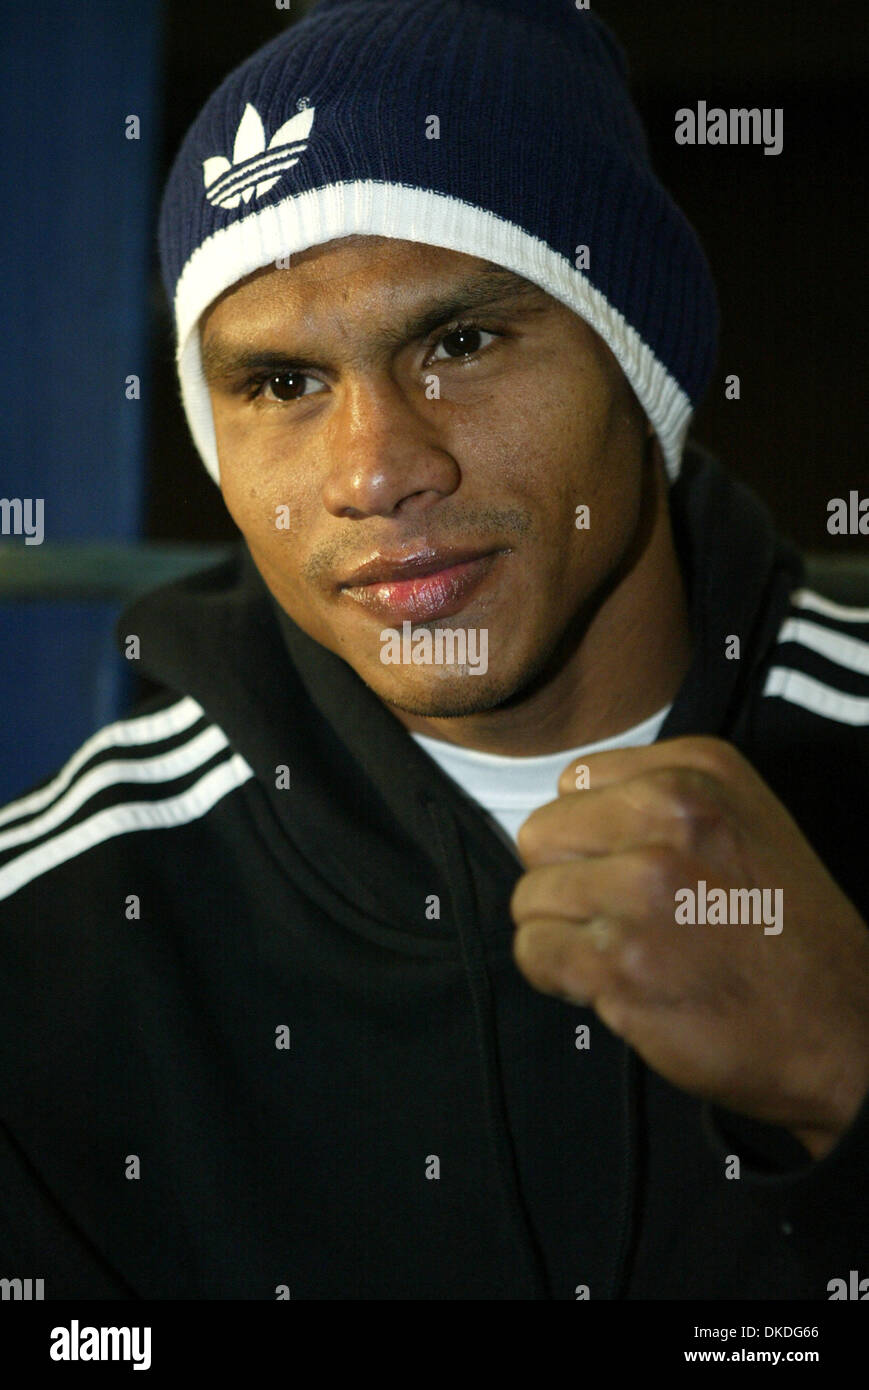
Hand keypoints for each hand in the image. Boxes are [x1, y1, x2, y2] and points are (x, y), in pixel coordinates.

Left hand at [510, 736, 868, 1159]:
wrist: (843, 1026)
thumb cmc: (782, 929)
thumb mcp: (740, 820)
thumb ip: (653, 803)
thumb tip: (562, 820)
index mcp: (696, 771)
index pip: (574, 783)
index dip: (591, 837)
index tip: (633, 872)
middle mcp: (670, 815)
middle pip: (541, 836)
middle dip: (567, 882)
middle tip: (623, 920)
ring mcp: (644, 887)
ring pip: (529, 898)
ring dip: (565, 935)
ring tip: (629, 956)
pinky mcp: (621, 960)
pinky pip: (532, 952)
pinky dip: (560, 978)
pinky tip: (617, 986)